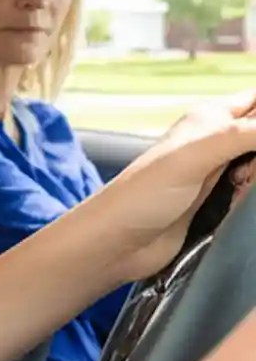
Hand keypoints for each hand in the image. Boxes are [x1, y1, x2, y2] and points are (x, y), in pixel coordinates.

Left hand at [97, 89, 255, 280]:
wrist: (117, 243)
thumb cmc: (143, 193)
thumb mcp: (196, 154)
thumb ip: (243, 135)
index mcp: (210, 118)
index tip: (252, 147)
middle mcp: (218, 142)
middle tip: (239, 176)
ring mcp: (220, 175)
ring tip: (235, 189)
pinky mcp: (221, 206)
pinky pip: (251, 197)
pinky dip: (251, 202)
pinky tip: (237, 207)